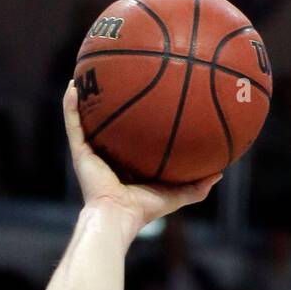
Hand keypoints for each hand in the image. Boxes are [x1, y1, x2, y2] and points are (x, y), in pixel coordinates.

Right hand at [63, 82, 221, 235]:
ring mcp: (91, 153)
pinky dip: (70, 105)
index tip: (143, 97)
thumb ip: (197, 186)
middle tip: (114, 77)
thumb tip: (220, 172)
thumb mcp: (176, 194)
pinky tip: (72, 85)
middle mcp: (107, 156)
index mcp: (126, 165)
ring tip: (85, 73)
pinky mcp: (79, 153)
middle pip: (106, 124)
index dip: (134, 120)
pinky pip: (72, 123)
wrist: (119, 216)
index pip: (130, 138)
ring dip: (83, 96)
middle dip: (107, 101)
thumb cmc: (145, 210)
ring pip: (84, 119)